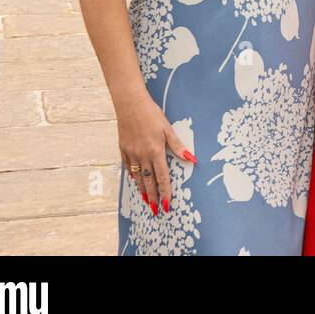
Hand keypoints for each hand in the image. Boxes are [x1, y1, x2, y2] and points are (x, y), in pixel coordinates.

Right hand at [114, 88, 195, 215]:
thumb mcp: (168, 129)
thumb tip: (191, 159)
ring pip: (137, 177)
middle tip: (156, 209)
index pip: (162, 176)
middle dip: (153, 196)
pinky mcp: (123, 149)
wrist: (130, 104)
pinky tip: (135, 181)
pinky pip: (128, 167)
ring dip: (142, 190)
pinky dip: (132, 176)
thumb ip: (178, 146)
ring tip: (146, 201)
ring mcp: (131, 154)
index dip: (165, 191)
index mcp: (155, 151)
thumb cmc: (152, 114)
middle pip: (148, 181)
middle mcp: (142, 156)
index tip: (167, 203)